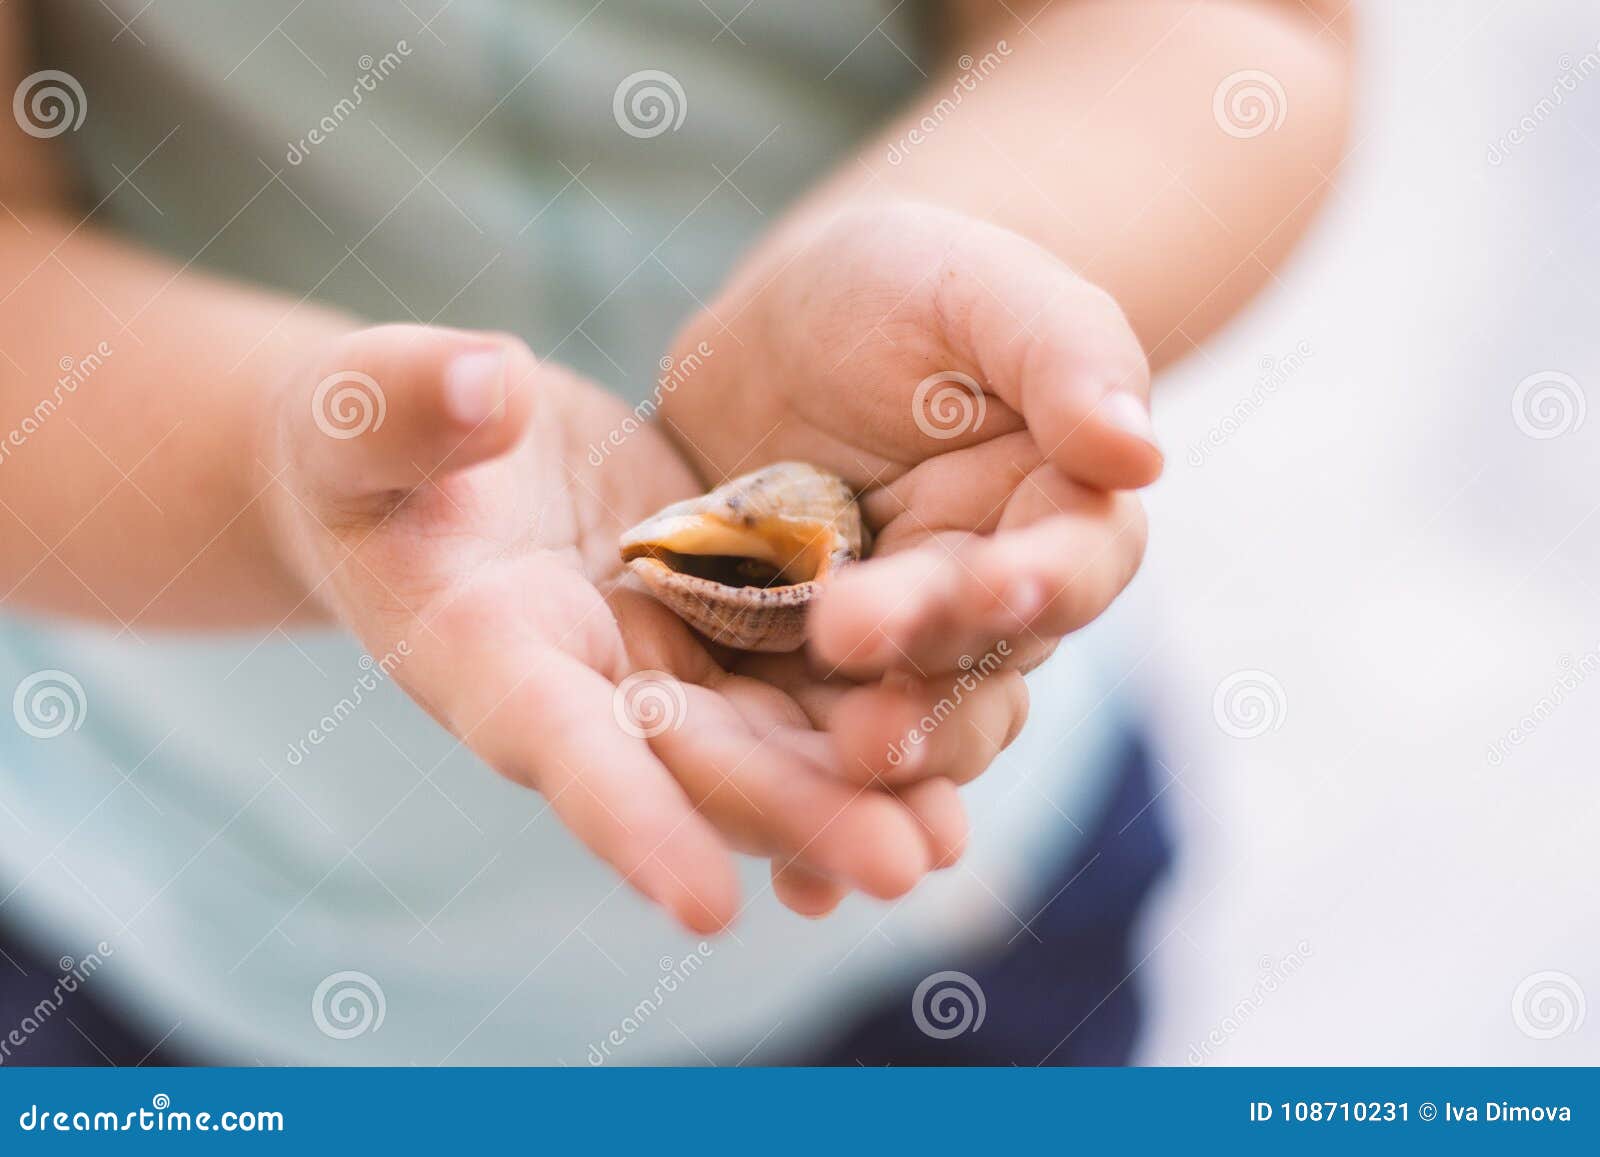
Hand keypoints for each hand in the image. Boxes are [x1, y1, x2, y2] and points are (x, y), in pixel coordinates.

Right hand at [257, 325, 964, 930]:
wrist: (429, 460)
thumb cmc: (365, 440)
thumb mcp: (364, 410)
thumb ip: (413, 404)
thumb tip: (486, 387)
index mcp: (483, 651)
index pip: (556, 744)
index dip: (625, 820)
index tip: (703, 904)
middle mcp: (580, 688)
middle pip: (690, 769)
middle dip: (790, 819)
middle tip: (900, 867)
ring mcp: (651, 665)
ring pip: (758, 744)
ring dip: (848, 794)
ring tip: (949, 839)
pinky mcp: (710, 621)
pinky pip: (789, 681)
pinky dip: (859, 717)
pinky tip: (953, 742)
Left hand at [660, 202, 1156, 909]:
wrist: (786, 330)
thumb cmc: (903, 284)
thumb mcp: (980, 284)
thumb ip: (1065, 352)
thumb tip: (1139, 454)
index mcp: (1054, 507)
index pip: (1071, 558)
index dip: (1044, 580)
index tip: (1000, 584)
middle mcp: (989, 597)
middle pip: (981, 664)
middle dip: (933, 694)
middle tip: (873, 726)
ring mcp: (901, 648)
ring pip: (909, 725)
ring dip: (878, 777)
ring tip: (829, 813)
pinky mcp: (808, 672)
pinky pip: (810, 743)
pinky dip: (801, 803)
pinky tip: (786, 879)